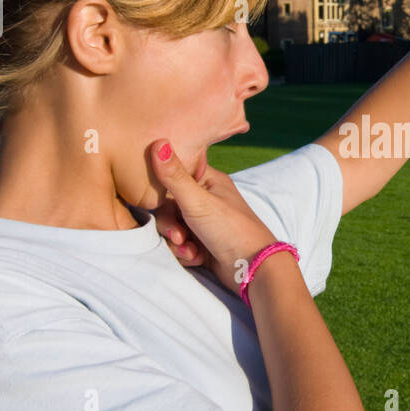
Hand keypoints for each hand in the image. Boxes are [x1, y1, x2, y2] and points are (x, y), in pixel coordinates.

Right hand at [147, 140, 280, 295]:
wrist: (253, 268)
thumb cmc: (231, 229)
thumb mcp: (198, 201)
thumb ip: (174, 176)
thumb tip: (157, 141)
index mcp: (208, 181)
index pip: (172, 176)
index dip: (161, 190)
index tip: (156, 201)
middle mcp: (205, 199)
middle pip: (167, 208)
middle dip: (170, 226)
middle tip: (179, 236)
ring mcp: (204, 222)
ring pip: (172, 229)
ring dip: (177, 243)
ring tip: (190, 249)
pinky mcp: (203, 243)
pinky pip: (180, 245)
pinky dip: (186, 253)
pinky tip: (198, 257)